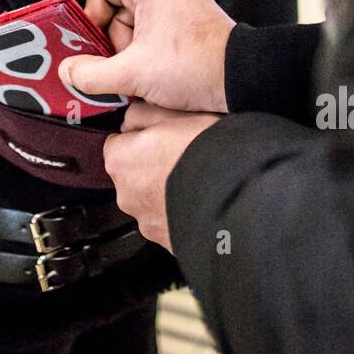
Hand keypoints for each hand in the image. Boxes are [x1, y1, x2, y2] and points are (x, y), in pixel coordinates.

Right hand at [59, 0, 235, 114]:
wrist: (243, 79)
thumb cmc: (196, 66)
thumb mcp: (131, 73)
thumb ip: (91, 74)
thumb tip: (69, 71)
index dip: (91, 20)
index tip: (92, 47)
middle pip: (119, 9)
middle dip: (116, 44)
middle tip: (121, 68)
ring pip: (138, 23)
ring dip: (133, 52)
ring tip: (143, 75)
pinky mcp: (193, 17)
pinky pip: (158, 29)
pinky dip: (152, 51)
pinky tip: (157, 73)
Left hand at [104, 112, 217, 249]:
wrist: (236, 197)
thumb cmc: (203, 150)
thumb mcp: (173, 113)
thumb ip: (143, 113)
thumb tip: (130, 117)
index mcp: (120, 159)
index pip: (117, 143)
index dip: (139, 136)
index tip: (158, 135)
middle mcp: (125, 194)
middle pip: (132, 173)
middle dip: (151, 165)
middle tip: (181, 155)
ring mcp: (145, 220)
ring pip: (149, 198)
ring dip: (164, 190)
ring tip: (194, 179)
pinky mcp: (165, 239)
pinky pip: (166, 220)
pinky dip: (177, 211)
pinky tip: (199, 200)